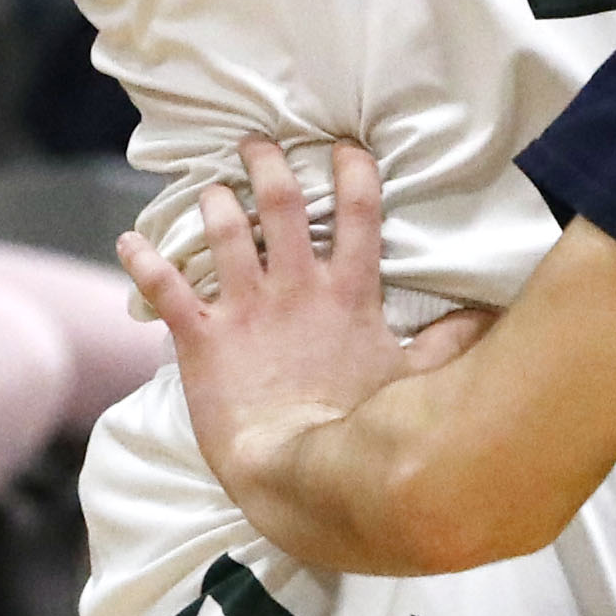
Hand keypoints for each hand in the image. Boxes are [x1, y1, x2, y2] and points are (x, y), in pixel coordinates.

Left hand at [118, 140, 474, 542]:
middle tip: (255, 142)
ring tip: (208, 188)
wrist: (297, 472)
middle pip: (281, 203)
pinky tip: (128, 240)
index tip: (342, 145)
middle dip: (268, 164)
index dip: (352, 172)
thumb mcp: (414, 385)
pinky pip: (166, 289)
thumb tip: (488, 315)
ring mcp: (246, 308)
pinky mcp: (202, 338)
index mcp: (347, 293)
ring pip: (224, 232)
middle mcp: (295, 287)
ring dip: (213, 204)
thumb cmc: (358, 434)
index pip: (358, 212)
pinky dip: (143, 261)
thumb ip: (449, 345)